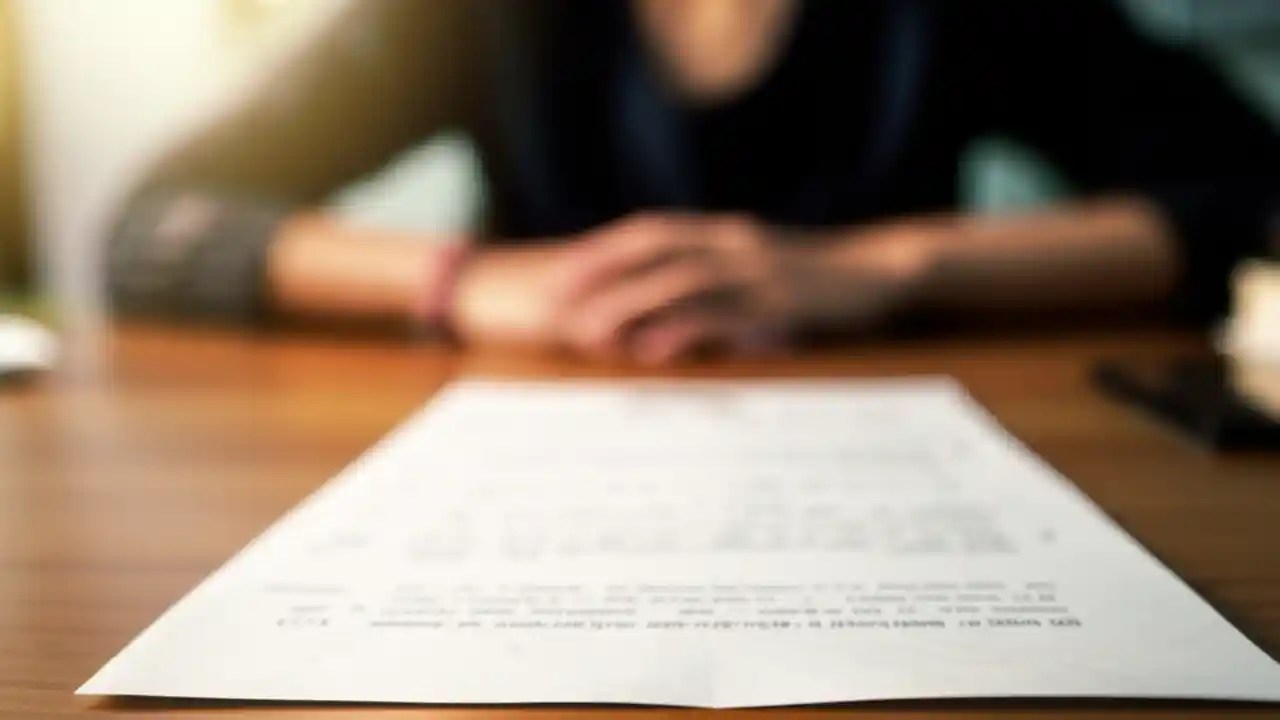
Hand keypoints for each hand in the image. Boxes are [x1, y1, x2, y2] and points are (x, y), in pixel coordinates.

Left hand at [553, 213, 934, 362]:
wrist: (878, 273)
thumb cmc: (809, 280)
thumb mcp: (754, 272)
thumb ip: (709, 287)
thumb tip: (652, 323)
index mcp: (722, 232)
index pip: (647, 231)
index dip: (601, 250)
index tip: (560, 276)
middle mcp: (732, 242)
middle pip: (651, 248)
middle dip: (598, 274)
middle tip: (556, 306)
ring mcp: (755, 271)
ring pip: (678, 279)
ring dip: (629, 304)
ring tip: (590, 333)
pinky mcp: (778, 304)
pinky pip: (721, 315)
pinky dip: (682, 330)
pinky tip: (651, 350)